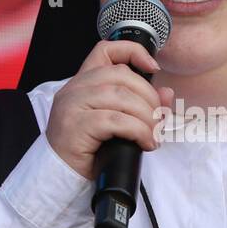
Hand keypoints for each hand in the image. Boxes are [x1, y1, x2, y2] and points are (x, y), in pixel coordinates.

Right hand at [45, 40, 175, 179]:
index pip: (105, 50)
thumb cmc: (87, 150)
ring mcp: (72, 105)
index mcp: (82, 83)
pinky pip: (116, 121)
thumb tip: (166, 94)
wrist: (60, 176)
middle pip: (121, 75)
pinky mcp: (76, 126)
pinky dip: (138, 131)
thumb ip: (139, 104)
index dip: (132, 52)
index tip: (153, 68)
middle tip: (158, 119)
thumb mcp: (115, 123)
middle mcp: (74, 89)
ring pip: (121, 97)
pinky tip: (145, 142)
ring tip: (153, 134)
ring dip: (146, 116)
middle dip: (149, 96)